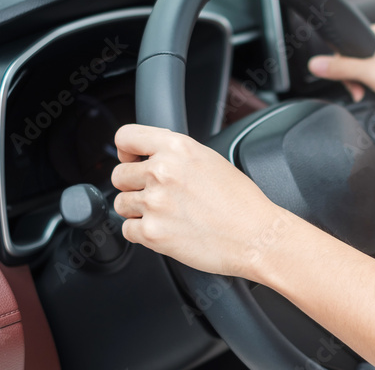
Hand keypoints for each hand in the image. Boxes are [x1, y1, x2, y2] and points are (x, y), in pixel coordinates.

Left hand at [111, 124, 297, 280]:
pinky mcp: (152, 233)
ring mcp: (155, 203)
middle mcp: (162, 171)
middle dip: (133, 186)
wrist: (256, 236)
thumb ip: (176, 154)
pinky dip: (142, 233)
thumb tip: (149, 158)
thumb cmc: (242, 202)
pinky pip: (128, 230)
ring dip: (137, 211)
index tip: (131, 160)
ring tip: (165, 215)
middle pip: (118, 175)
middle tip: (156, 195)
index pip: (125, 137)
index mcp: (177, 148)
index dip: (126, 151)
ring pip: (121, 204)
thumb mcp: (210, 159)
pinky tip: (166, 230)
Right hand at [308, 22, 374, 134]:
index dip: (344, 57)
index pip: (352, 39)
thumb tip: (317, 64)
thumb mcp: (373, 74)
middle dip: (353, 77)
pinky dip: (371, 93)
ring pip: (363, 73)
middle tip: (360, 87)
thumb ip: (342, 68)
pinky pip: (373, 84)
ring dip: (362, 87)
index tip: (345, 72)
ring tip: (370, 94)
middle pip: (355, 58)